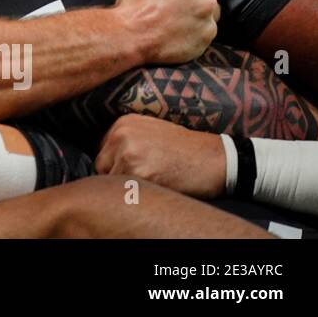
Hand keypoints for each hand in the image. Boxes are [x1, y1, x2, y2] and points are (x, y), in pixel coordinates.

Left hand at [96, 114, 226, 198]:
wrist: (215, 159)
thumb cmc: (186, 149)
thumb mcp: (152, 131)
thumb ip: (127, 139)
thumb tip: (106, 158)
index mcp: (123, 123)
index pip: (103, 151)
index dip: (115, 165)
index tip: (131, 170)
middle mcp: (121, 135)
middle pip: (102, 166)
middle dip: (117, 175)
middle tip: (143, 178)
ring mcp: (127, 153)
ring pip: (111, 180)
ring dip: (127, 185)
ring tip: (153, 180)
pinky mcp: (137, 172)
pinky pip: (124, 191)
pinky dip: (137, 193)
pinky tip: (157, 185)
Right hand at [115, 0, 221, 63]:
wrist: (132, 34)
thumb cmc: (133, 0)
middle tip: (177, 1)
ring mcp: (208, 6)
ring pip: (212, 6)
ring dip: (200, 10)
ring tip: (177, 17)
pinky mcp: (209, 29)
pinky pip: (209, 27)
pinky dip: (197, 29)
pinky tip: (180, 30)